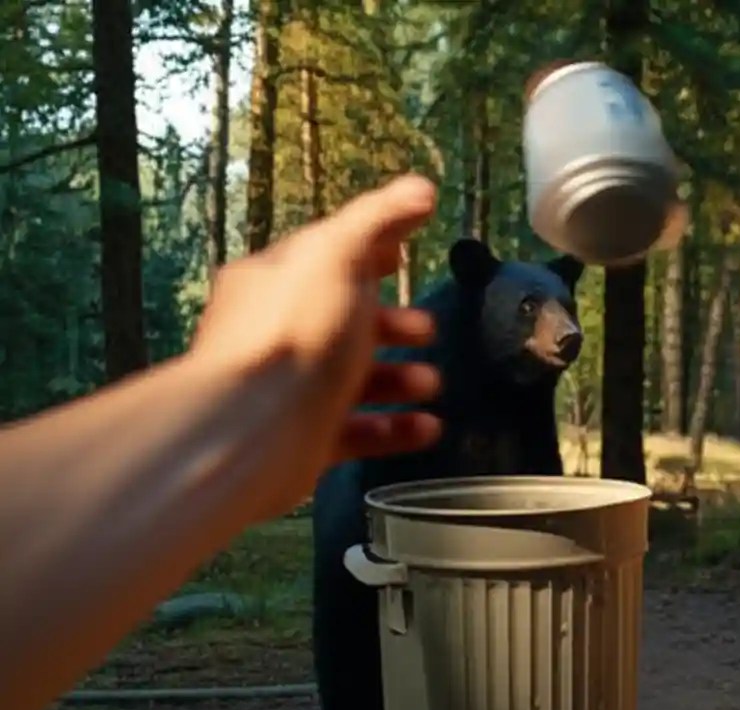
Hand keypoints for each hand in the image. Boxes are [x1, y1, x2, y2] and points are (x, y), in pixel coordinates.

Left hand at [190, 174, 443, 515]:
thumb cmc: (295, 332)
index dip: (367, 251)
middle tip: (429, 330)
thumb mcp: (338, 254)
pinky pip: (356, 431)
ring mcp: (287, 390)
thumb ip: (379, 218)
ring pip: (352, 378)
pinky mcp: (302, 440)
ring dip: (398, 378)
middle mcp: (275, 333)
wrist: (255, 430)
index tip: (404, 254)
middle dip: (391, 324)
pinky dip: (394, 428)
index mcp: (275, 280)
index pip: (324, 256)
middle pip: (341, 320)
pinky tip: (426, 427)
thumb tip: (421, 187)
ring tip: (432, 383)